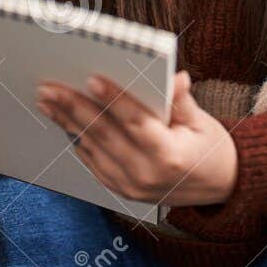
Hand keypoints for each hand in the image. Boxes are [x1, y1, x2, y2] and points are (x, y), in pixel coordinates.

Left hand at [35, 71, 237, 207]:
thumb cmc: (211, 150)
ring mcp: (130, 186)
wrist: (218, 189)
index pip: (136, 123)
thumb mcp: (203, 122)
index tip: (91, 79)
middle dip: (74, 108)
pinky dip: (77, 139)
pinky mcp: (121, 190)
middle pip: (104, 135)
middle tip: (50, 88)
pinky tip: (63, 120)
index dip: (113, 100)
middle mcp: (146, 175)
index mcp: (169, 156)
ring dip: (67, 122)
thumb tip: (176, 77)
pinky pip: (93, 162)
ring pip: (92, 148)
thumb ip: (183, 101)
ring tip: (47, 100)